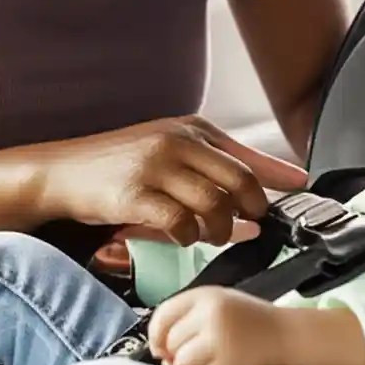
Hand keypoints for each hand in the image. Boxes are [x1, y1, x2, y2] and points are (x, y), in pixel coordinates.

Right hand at [40, 116, 305, 245]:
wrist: (62, 172)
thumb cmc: (118, 167)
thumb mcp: (167, 155)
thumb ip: (212, 173)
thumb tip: (259, 206)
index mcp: (189, 129)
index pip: (245, 155)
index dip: (277, 176)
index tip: (302, 187)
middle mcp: (176, 142)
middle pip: (238, 180)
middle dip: (252, 209)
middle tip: (250, 224)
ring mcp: (155, 166)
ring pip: (213, 204)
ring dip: (219, 229)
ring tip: (211, 234)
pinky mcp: (134, 194)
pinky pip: (180, 222)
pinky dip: (188, 235)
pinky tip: (181, 236)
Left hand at [147, 287, 285, 364]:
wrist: (284, 334)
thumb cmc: (249, 320)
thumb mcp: (218, 303)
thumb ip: (188, 316)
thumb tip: (159, 347)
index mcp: (206, 295)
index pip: (164, 313)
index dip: (156, 334)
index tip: (159, 345)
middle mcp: (212, 314)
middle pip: (171, 341)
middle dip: (174, 354)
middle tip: (187, 357)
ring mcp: (220, 339)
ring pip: (182, 362)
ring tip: (201, 364)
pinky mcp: (229, 364)